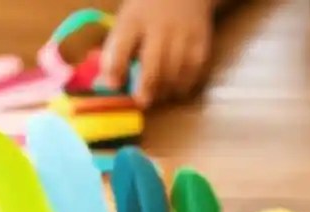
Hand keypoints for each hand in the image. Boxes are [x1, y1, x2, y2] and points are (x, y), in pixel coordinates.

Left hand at [100, 0, 215, 106]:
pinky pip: (193, 74)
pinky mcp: (201, 45)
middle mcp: (160, 27)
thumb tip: (107, 83)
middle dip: (146, 87)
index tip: (114, 86)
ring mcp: (183, 36)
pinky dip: (184, 86)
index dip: (116, 69)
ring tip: (159, 95)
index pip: (121, 46)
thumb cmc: (149, 12)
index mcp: (134, 20)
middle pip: (153, 64)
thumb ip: (115, 50)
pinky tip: (176, 88)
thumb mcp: (127, 21)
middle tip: (142, 101)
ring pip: (174, 73)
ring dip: (165, 90)